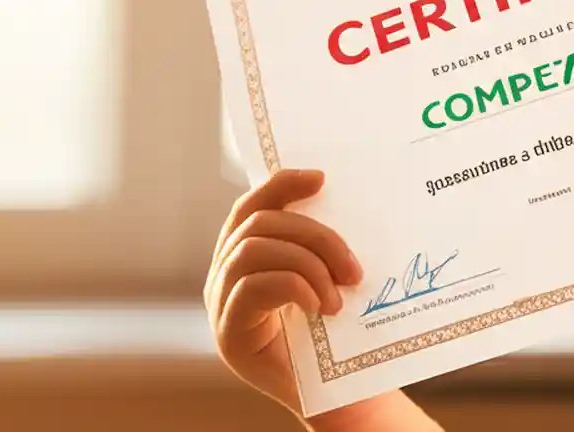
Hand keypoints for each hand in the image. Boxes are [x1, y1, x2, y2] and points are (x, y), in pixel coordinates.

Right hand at [205, 169, 440, 429]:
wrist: (339, 395)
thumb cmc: (339, 334)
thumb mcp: (329, 277)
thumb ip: (320, 245)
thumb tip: (344, 194)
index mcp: (244, 255)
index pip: (252, 205)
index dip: (282, 185)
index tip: (323, 178)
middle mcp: (223, 276)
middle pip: (258, 224)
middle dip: (313, 236)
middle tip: (354, 268)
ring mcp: (220, 305)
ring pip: (254, 250)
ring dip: (306, 265)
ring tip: (338, 296)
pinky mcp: (229, 334)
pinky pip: (253, 287)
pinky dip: (293, 287)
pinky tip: (321, 308)